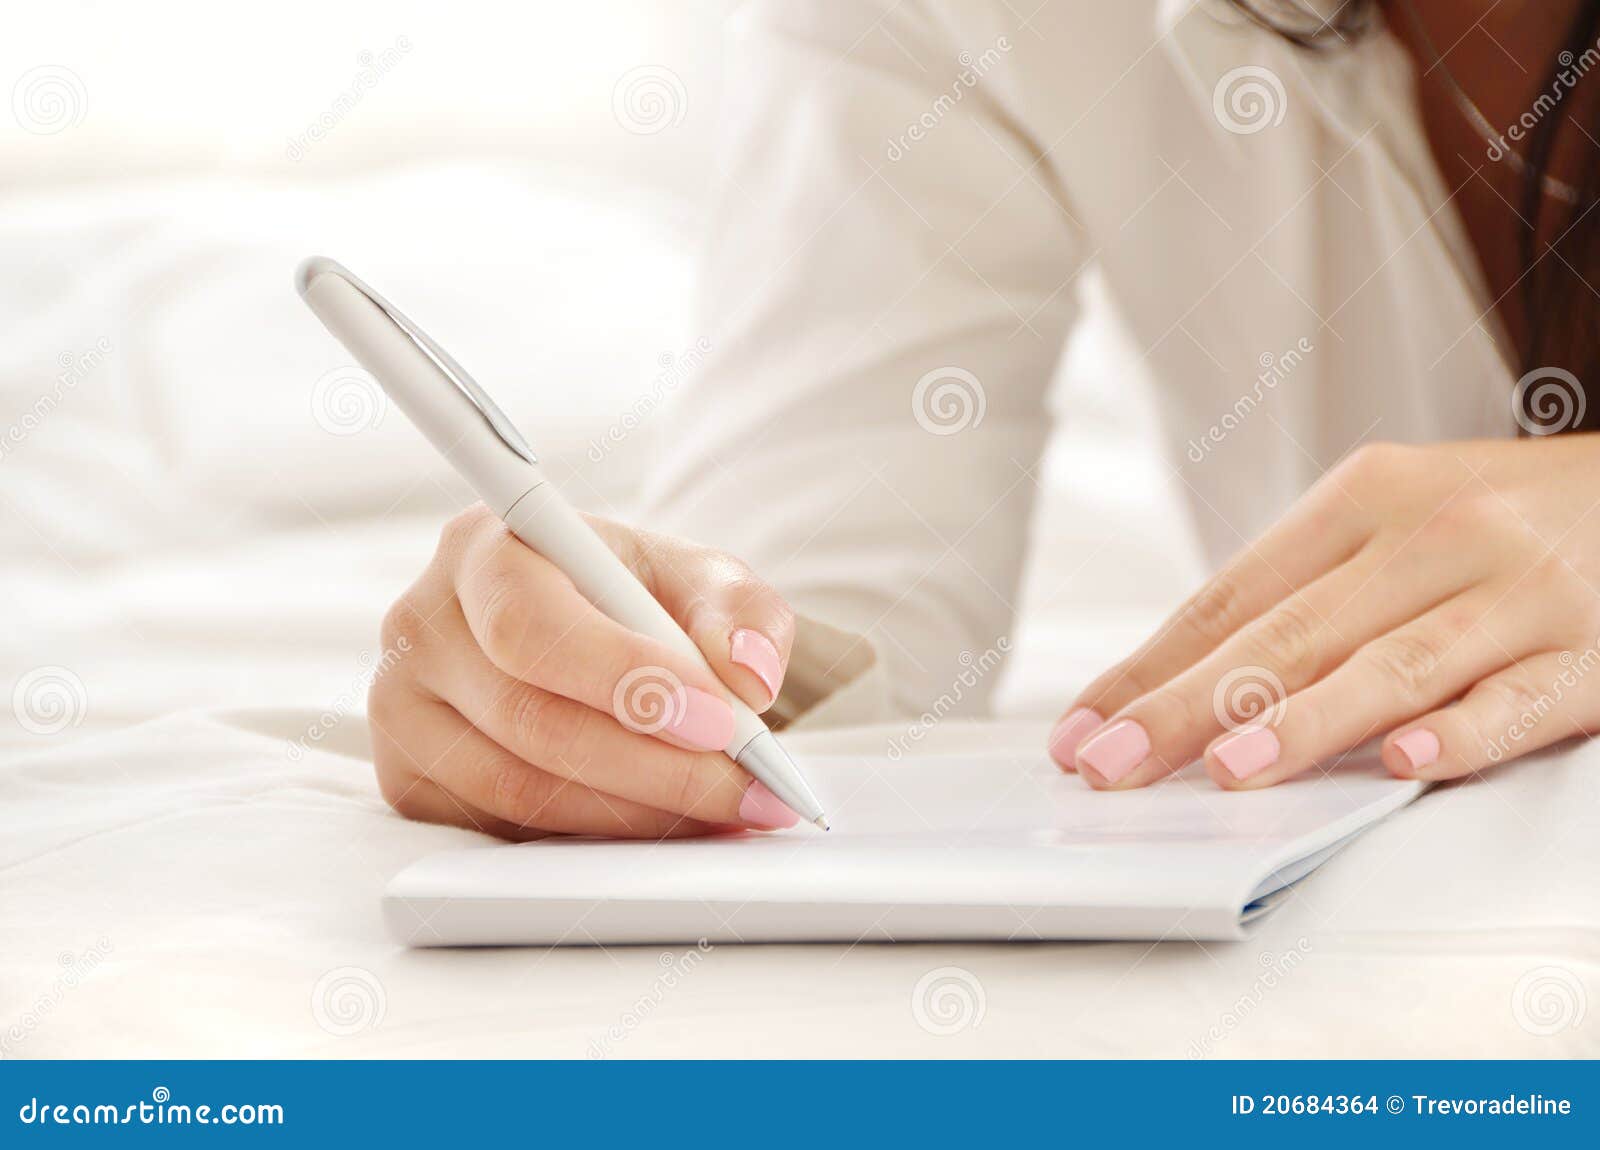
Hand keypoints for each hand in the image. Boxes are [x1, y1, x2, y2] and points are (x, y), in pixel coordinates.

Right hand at [368, 504, 796, 837]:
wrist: (582, 629)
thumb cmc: (631, 596)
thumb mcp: (698, 579)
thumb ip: (738, 612)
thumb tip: (748, 675)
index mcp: (485, 550)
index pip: (533, 626)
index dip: (625, 680)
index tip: (720, 721)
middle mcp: (423, 625)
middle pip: (530, 721)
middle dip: (655, 768)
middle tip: (745, 789)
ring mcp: (401, 709)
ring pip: (518, 791)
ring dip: (635, 815)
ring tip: (722, 811)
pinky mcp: (409, 779)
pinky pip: (502, 831)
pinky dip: (593, 838)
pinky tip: (661, 824)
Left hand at [1049, 437, 1599, 788]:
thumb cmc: (1499, 518)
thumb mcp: (1393, 519)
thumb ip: (1304, 592)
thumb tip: (1180, 684)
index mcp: (1365, 497)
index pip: (1232, 596)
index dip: (1151, 668)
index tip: (1083, 729)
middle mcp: (1433, 534)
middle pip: (1289, 633)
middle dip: (1187, 707)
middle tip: (1111, 766)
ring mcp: (1516, 591)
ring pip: (1395, 663)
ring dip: (1305, 721)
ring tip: (1229, 770)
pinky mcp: (1595, 651)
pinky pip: (1522, 700)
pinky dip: (1462, 732)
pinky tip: (1404, 764)